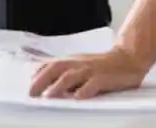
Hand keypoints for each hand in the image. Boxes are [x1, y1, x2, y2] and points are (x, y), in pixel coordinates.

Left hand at [29, 46, 149, 99]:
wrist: (127, 58)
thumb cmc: (101, 65)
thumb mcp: (79, 65)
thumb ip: (64, 73)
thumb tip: (45, 84)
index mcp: (71, 61)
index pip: (49, 66)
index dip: (37, 76)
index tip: (27, 87)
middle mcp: (78, 64)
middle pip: (56, 69)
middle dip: (42, 80)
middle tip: (31, 93)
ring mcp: (91, 70)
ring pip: (71, 76)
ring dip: (58, 86)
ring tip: (48, 96)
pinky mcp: (104, 77)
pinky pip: (93, 84)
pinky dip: (85, 90)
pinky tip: (78, 98)